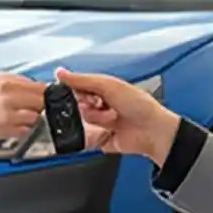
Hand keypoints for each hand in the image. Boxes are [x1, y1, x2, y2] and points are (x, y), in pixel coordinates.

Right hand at [0, 73, 45, 153]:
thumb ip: (14, 84)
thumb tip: (35, 89)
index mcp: (5, 79)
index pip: (39, 85)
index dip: (42, 94)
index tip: (40, 98)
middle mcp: (8, 93)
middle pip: (41, 100)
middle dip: (39, 106)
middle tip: (29, 110)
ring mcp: (8, 111)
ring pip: (36, 116)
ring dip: (31, 120)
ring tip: (16, 119)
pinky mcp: (6, 128)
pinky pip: (25, 130)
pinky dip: (21, 131)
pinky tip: (9, 127)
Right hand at [54, 68, 180, 165]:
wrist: (152, 131)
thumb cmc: (140, 106)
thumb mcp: (109, 86)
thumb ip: (83, 80)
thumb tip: (60, 73)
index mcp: (103, 88)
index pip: (78, 85)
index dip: (75, 88)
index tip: (77, 90)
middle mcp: (100, 104)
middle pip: (77, 102)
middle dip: (87, 104)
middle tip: (99, 103)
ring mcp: (99, 122)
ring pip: (81, 119)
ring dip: (96, 118)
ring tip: (112, 118)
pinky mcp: (99, 139)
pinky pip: (84, 137)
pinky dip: (93, 133)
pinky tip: (106, 129)